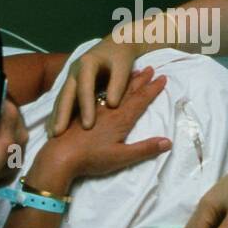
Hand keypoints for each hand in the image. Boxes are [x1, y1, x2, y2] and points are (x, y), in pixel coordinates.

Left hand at [42, 66, 171, 178]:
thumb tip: (168, 142)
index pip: (140, 101)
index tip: (163, 77)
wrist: (59, 157)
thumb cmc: (92, 158)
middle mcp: (109, 111)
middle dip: (142, 80)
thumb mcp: (121, 157)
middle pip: (129, 92)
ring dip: (126, 81)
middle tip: (151, 68)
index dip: (153, 89)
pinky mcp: (82, 113)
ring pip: (114, 90)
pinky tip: (106, 85)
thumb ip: (145, 149)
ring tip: (135, 71)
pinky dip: (107, 87)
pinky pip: (98, 94)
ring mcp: (95, 110)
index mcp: (120, 119)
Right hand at [47, 33, 143, 135]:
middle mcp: (73, 71)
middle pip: (65, 94)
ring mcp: (69, 78)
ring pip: (60, 99)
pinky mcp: (70, 86)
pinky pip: (62, 102)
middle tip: (58, 134)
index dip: (86, 106)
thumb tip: (112, 104)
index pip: (85, 86)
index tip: (88, 125)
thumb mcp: (123, 67)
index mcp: (87, 63)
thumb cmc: (121, 57)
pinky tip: (53, 130)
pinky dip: (57, 115)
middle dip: (61, 114)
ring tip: (52, 136)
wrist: (116, 45)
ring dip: (55, 117)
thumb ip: (117, 84)